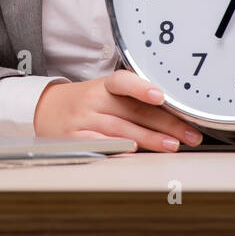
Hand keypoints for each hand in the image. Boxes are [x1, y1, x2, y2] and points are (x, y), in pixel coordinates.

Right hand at [32, 69, 203, 151]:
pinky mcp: (76, 141)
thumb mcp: (103, 92)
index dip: (141, 88)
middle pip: (133, 111)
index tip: (160, 95)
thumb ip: (132, 99)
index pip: (123, 82)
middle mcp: (94, 101)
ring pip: (122, 130)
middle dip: (166, 124)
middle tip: (190, 134)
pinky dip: (119, 149)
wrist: (44, 110)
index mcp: (103, 86)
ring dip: (150, 139)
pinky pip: (100, 145)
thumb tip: (171, 114)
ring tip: (173, 145)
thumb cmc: (84, 103)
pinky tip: (135, 153)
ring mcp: (84, 121)